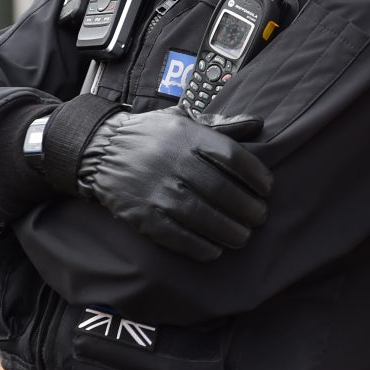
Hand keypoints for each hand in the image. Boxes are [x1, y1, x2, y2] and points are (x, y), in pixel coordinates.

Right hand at [66, 107, 270, 259]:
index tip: (267, 188)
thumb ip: (221, 125)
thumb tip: (257, 124)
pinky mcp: (143, 215)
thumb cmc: (153, 135)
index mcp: (187, 136)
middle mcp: (173, 162)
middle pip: (221, 190)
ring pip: (202, 216)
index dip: (255, 175)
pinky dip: (199, 246)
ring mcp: (156, 190)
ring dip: (228, 231)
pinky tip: (214, 250)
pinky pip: (176, 236)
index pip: (231, 156)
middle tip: (259, 217)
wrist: (101, 150)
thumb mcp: (184, 120)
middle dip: (247, 208)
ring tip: (243, 236)